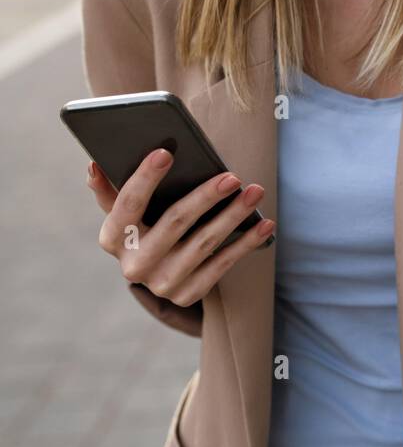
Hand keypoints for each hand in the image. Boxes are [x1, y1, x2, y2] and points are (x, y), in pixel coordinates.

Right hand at [85, 150, 274, 307]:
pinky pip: (222, 265)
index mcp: (112, 238)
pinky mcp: (188, 294)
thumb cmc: (142, 226)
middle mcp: (133, 265)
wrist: (155, 273)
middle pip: (174, 223)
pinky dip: (246, 242)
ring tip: (254, 192)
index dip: (145, 178)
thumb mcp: (122, 211)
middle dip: (205, 197)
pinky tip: (264, 224)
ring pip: (203, 244)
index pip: (127, 203)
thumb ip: (110, 189)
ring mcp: (162, 283)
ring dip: (233, 216)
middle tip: (231, 177)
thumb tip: (94, 166)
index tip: (166, 152)